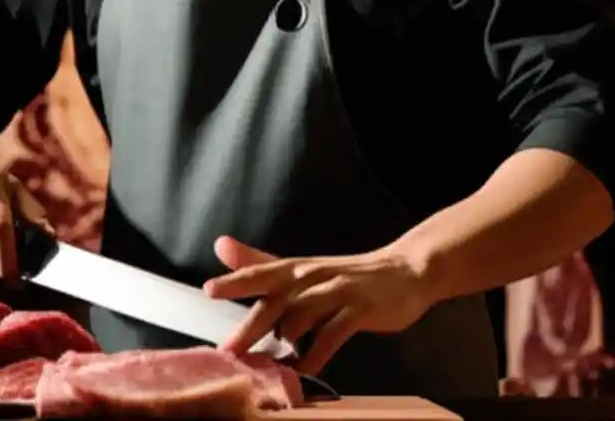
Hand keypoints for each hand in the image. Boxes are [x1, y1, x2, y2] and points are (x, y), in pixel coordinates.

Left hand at [202, 237, 434, 375]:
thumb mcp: (302, 268)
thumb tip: (220, 245)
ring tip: (264, 368)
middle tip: (230, 349)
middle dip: (251, 325)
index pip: (260, 272)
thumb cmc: (346, 276)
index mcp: (296, 269)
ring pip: (304, 315)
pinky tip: (305, 369)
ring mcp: (337, 291)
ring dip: (283, 342)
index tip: (209, 290)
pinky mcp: (360, 308)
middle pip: (277, 300)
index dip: (235, 280)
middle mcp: (313, 277)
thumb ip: (261, 263)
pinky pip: (334, 333)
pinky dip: (317, 353)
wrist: (404, 271)